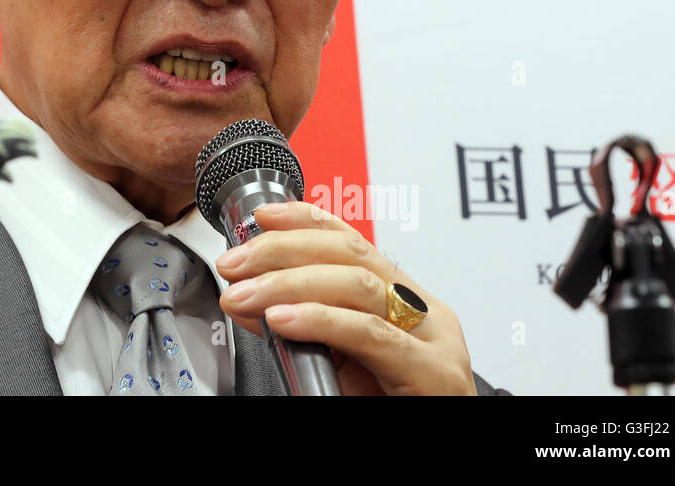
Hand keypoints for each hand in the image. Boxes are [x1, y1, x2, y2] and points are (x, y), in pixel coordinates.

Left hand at [215, 202, 476, 394]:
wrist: (440, 457)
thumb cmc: (391, 405)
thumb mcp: (344, 358)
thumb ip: (306, 324)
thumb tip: (249, 297)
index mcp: (407, 301)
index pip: (353, 242)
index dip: (306, 220)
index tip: (261, 217)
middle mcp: (425, 312)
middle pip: (349, 255)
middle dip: (282, 251)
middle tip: (234, 265)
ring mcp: (433, 341)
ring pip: (356, 285)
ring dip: (287, 283)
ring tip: (244, 295)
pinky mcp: (432, 374)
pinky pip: (370, 334)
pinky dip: (320, 320)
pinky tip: (283, 320)